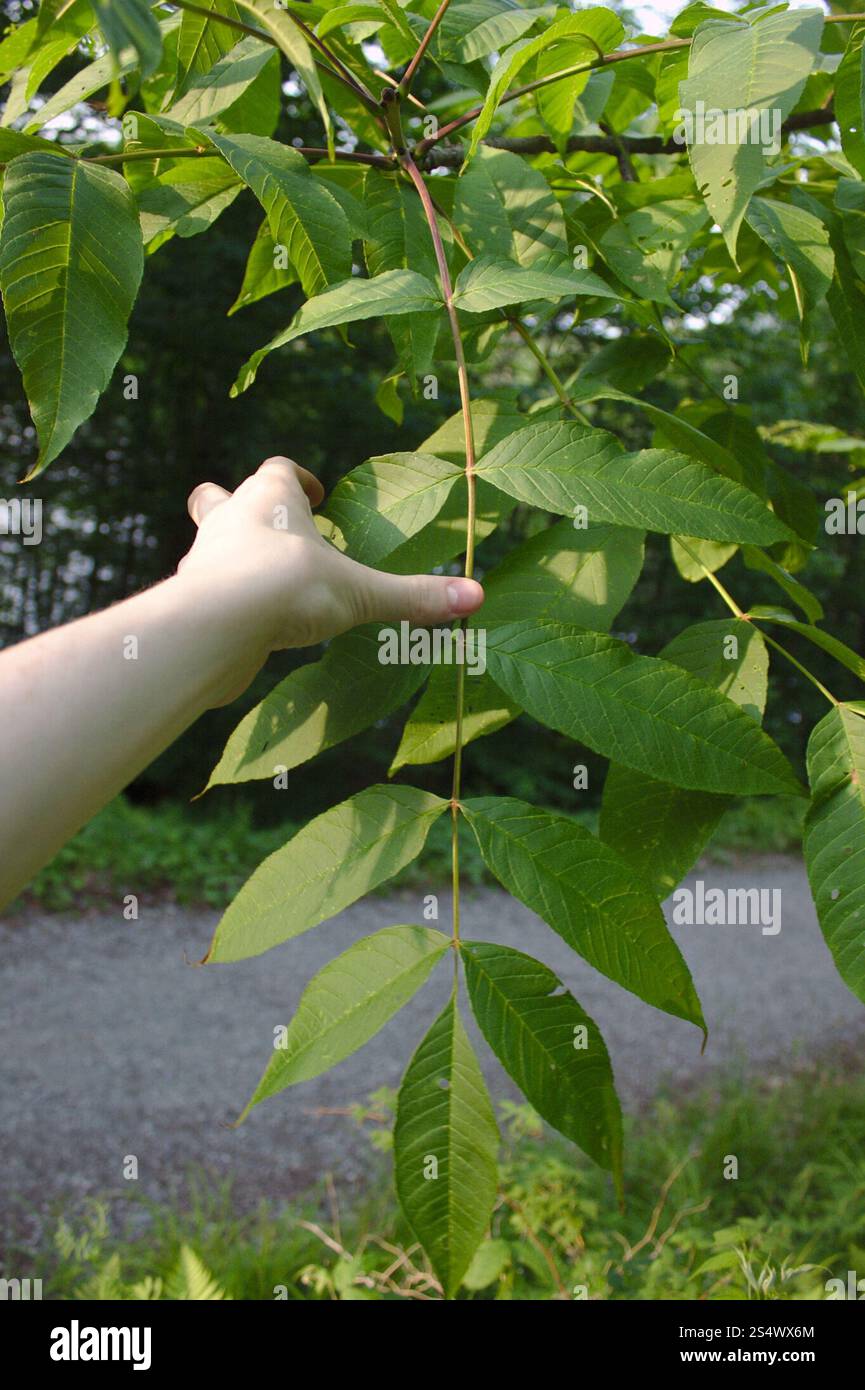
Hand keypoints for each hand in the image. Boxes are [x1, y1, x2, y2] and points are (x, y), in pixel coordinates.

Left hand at [177, 457, 483, 700]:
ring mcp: (203, 559)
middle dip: (242, 507)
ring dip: (231, 557)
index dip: (299, 480)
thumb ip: (412, 596)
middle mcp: (230, 519)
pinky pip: (205, 591)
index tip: (319, 497)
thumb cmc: (288, 588)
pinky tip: (246, 624)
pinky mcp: (189, 600)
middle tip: (275, 532)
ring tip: (264, 584)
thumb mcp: (360, 593)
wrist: (217, 627)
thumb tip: (475, 596)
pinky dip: (223, 600)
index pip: (280, 469)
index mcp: (270, 497)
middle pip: (221, 496)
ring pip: (209, 544)